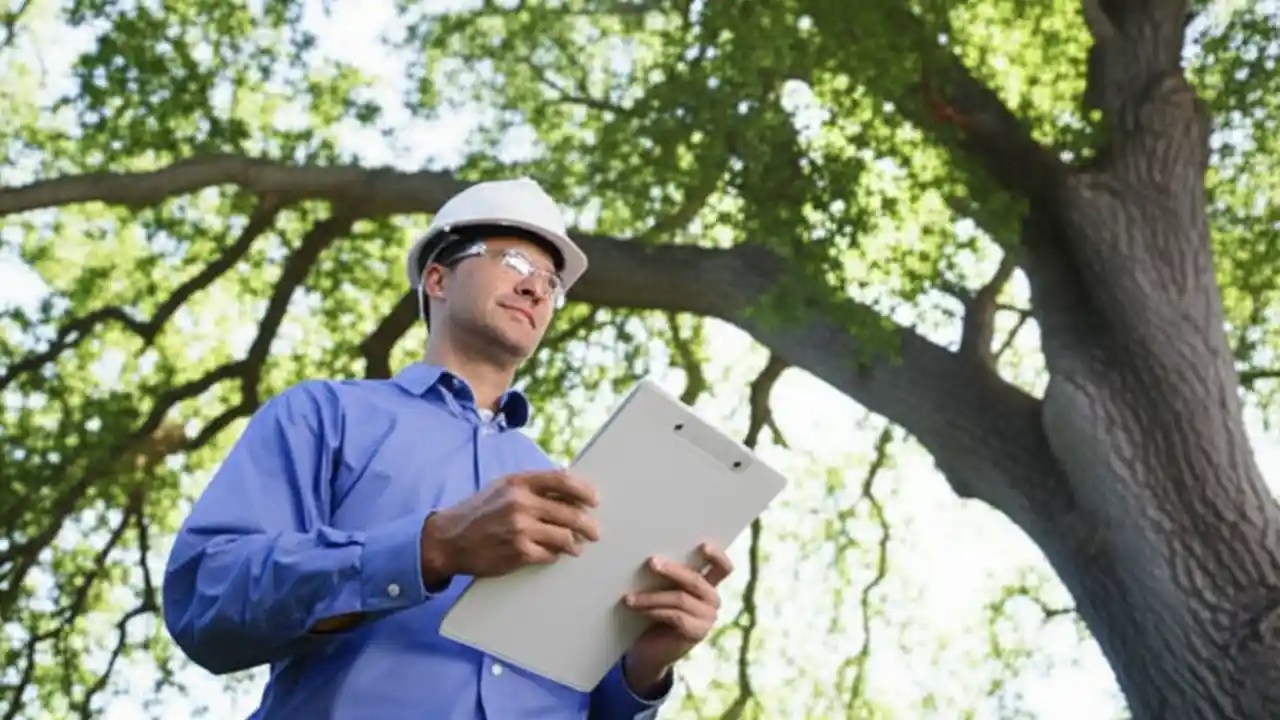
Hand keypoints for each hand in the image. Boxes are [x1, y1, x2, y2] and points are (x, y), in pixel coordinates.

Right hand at [419, 469, 599, 582]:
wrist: (449, 539)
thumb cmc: (479, 512)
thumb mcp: (502, 488)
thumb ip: (532, 487)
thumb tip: (568, 490)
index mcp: (518, 483)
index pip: (562, 481)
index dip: (583, 490)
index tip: (594, 500)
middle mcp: (520, 503)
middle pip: (569, 512)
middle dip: (587, 524)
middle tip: (594, 532)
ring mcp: (520, 529)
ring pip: (564, 536)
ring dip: (575, 543)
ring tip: (577, 546)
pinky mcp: (518, 552)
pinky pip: (550, 555)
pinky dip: (555, 555)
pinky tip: (554, 554)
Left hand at [621, 542, 733, 692]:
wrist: (650, 651)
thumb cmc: (654, 613)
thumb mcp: (664, 590)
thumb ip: (667, 576)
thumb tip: (653, 556)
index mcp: (708, 585)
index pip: (723, 567)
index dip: (717, 555)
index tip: (703, 544)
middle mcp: (713, 600)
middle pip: (696, 580)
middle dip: (673, 570)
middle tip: (651, 562)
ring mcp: (708, 619)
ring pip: (680, 598)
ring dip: (652, 596)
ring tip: (630, 596)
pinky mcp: (696, 633)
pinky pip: (675, 616)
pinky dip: (654, 610)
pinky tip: (636, 608)